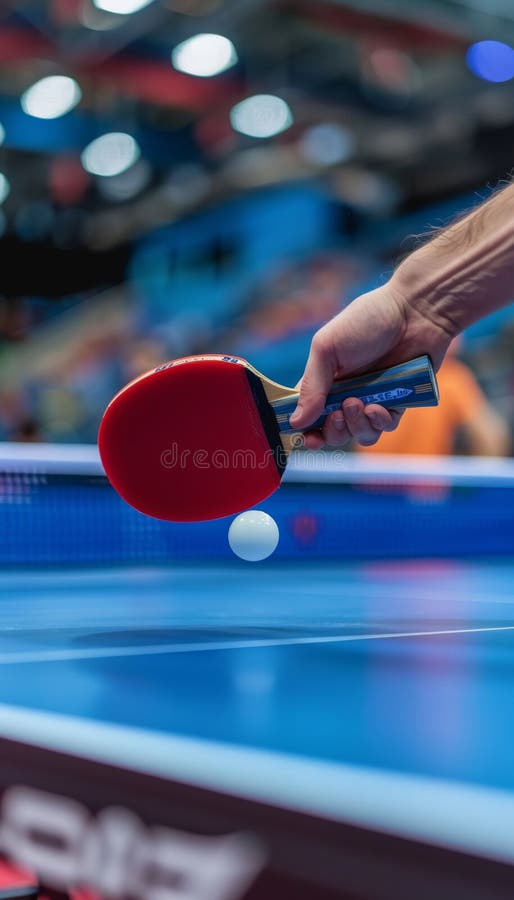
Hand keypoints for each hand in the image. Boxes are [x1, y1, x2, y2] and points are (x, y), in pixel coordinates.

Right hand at [289, 279, 451, 448]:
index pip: (308, 414)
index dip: (305, 430)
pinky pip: (385, 426)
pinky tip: (377, 407)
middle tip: (336, 415)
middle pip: (333, 431)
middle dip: (331, 432)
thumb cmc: (367, 321)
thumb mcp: (327, 348)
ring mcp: (373, 398)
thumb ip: (311, 387)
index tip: (305, 437)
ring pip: (360, 433)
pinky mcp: (398, 401)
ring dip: (355, 427)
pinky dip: (378, 421)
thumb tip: (295, 423)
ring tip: (356, 405)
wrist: (415, 311)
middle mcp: (347, 393)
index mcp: (325, 379)